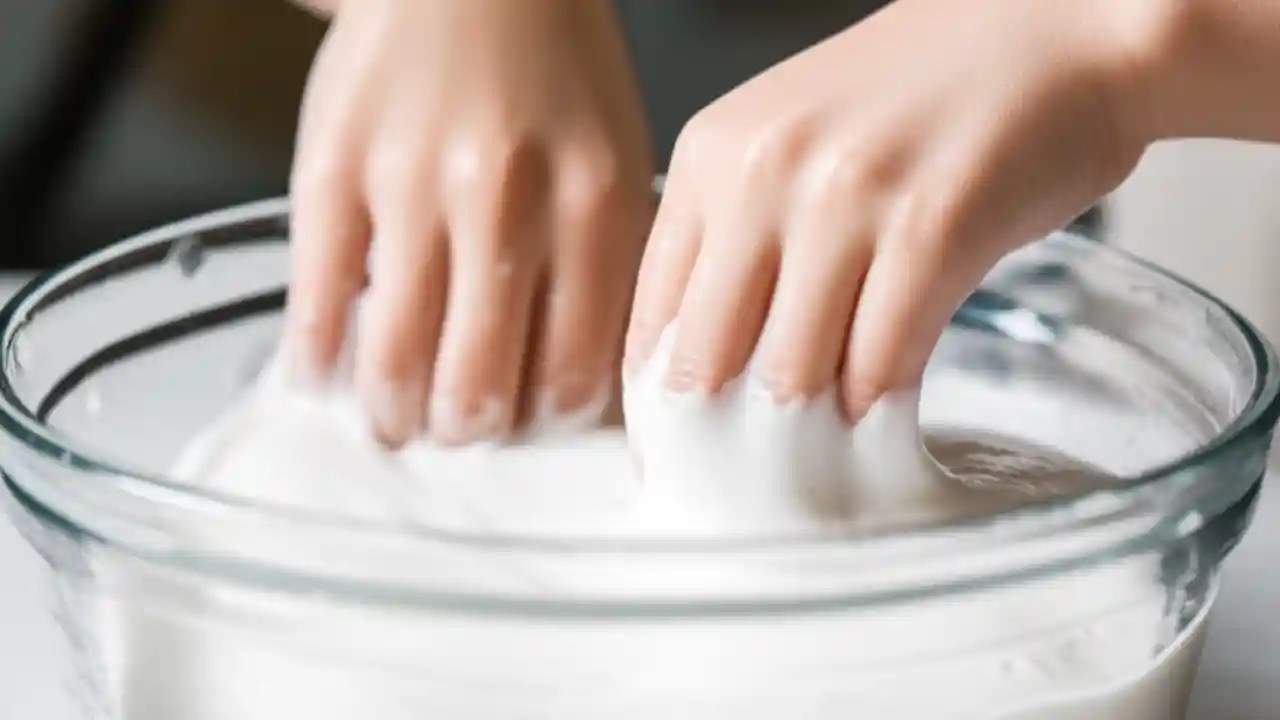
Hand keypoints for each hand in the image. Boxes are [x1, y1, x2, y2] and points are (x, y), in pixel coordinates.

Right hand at [286, 0, 652, 444]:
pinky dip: (318, 360)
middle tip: (456, 434)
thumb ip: (607, 270)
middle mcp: (506, 201)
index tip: (527, 427)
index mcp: (595, 204)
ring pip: (394, 357)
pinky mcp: (330, 169)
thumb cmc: (554, 72)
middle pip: (479, 384)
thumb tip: (576, 389)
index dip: (543, 422)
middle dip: (466, 432)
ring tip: (394, 423)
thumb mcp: (618, 160)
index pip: (571, 373)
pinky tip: (327, 376)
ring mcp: (411, 184)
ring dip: (392, 416)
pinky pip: (314, 300)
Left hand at [626, 0, 1149, 418]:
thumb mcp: (792, 145)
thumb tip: (711, 373)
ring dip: (806, 432)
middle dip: (723, 435)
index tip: (677, 454)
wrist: (1053, 29)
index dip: (658, 403)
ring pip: (792, 371)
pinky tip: (883, 419)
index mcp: (714, 154)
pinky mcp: (934, 226)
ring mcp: (848, 196)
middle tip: (745, 485)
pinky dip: (879, 407)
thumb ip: (741, 243)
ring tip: (819, 461)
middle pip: (709, 355)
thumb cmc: (921, 98)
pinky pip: (882, 361)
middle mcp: (766, 171)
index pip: (652, 312)